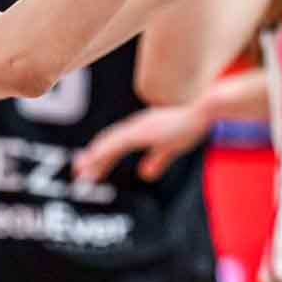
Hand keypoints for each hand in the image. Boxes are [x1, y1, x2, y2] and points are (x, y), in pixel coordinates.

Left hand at [72, 102, 210, 183]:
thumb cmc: (191, 122)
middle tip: (78, 174)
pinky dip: (103, 150)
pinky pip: (118, 142)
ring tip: (81, 173)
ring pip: (108, 143)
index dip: (101, 158)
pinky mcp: (142, 130)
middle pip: (107, 144)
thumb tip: (144, 174)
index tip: (89, 170)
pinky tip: (93, 158)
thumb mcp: (171, 147)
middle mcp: (135, 126)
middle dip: (92, 160)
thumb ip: (157, 160)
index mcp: (141, 129)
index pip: (115, 145)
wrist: (203, 107)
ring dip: (93, 158)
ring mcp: (138, 127)